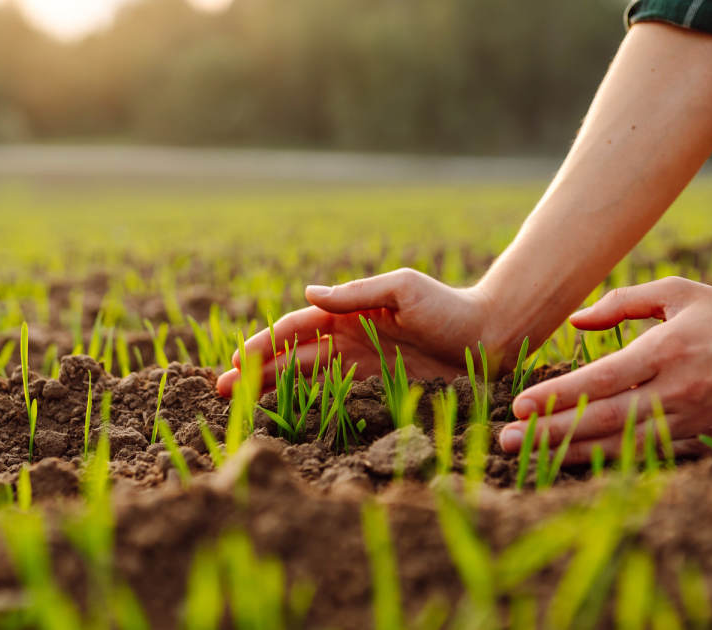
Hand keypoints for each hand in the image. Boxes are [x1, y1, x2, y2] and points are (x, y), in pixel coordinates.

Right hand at [216, 268, 505, 396]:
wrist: (491, 335)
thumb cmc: (449, 306)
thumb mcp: (404, 290)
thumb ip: (358, 294)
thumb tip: (309, 294)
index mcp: (348, 311)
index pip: (295, 328)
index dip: (264, 344)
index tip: (236, 362)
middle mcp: (348, 336)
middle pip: (292, 356)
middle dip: (256, 371)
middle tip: (221, 391)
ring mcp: (361, 361)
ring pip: (306, 376)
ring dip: (273, 387)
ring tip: (241, 403)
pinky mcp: (378, 383)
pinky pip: (334, 393)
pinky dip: (307, 401)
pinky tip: (285, 413)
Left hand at [498, 277, 711, 463]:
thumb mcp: (677, 292)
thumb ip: (623, 303)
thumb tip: (575, 319)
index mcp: (666, 351)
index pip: (600, 380)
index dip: (557, 396)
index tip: (519, 406)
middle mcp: (676, 391)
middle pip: (602, 420)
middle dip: (550, 432)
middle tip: (507, 441)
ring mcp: (691, 421)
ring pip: (622, 446)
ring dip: (572, 453)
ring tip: (530, 457)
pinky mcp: (703, 441)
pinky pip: (650, 458)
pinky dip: (613, 464)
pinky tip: (578, 466)